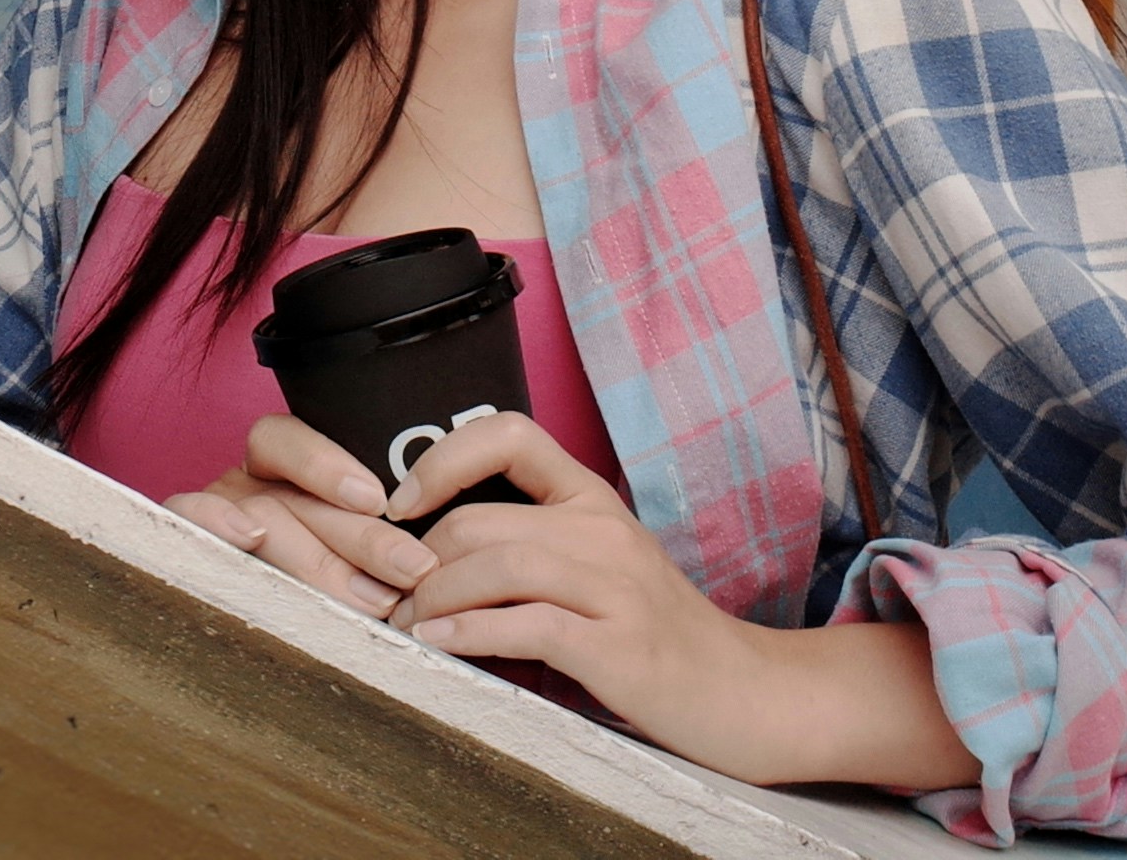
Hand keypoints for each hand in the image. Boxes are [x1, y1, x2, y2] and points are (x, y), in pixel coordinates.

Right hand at [167, 412, 440, 619]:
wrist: (238, 649)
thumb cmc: (332, 592)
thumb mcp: (357, 559)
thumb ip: (383, 550)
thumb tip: (435, 561)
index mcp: (279, 474)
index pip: (287, 440)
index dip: (327, 464)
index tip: (377, 500)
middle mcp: (243, 489)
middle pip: (292, 495)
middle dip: (360, 536)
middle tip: (412, 569)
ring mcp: (212, 520)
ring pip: (258, 520)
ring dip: (318, 561)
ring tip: (370, 601)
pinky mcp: (180, 547)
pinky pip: (183, 521)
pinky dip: (214, 523)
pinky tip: (248, 542)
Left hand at [382, 413, 971, 792]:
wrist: (745, 693)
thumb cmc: (658, 635)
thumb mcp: (599, 568)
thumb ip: (534, 546)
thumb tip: (436, 549)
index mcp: (593, 500)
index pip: (508, 432)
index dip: (441, 458)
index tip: (398, 502)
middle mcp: (601, 529)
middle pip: (478, 519)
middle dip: (411, 561)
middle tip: (381, 600)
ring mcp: (612, 584)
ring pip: (493, 564)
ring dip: (430, 599)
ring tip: (403, 627)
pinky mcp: (616, 643)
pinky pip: (525, 623)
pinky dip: (468, 632)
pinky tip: (440, 644)